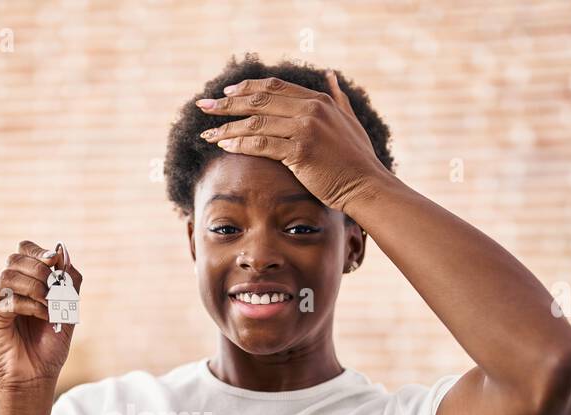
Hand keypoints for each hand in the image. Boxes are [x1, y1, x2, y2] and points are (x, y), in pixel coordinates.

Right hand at [0, 240, 82, 392]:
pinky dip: (32, 306)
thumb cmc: (48, 348)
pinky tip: (44, 317)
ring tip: (49, 306)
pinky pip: (9, 300)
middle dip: (40, 270)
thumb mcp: (67, 309)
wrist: (35, 378)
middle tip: (54, 290)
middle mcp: (3, 289)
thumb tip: (62, 251)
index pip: (23, 251)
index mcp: (21, 283)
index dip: (39, 251)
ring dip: (35, 287)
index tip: (55, 259)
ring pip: (8, 275)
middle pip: (14, 259)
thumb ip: (68, 281)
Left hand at [196, 70, 389, 213]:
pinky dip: (240, 144)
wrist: (367, 185)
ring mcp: (305, 128)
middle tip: (204, 106)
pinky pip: (262, 144)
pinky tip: (224, 146)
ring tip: (207, 133)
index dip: (247, 88)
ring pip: (256, 123)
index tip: (227, 93)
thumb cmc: (358, 159)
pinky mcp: (300, 151)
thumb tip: (330, 73)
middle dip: (227, 103)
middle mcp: (311, 109)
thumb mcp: (349, 120)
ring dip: (227, 127)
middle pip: (259, 100)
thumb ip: (338, 97)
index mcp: (319, 99)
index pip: (274, 86)